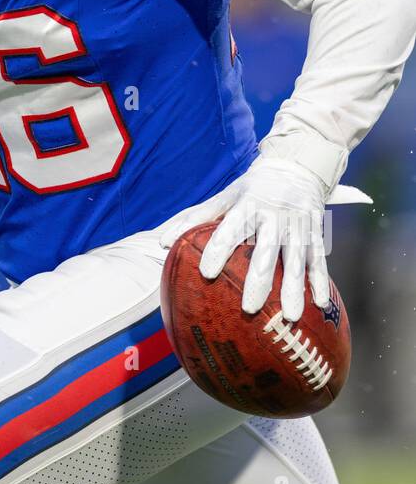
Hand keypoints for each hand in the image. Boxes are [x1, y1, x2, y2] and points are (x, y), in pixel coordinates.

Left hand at [187, 158, 328, 321]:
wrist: (296, 166)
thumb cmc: (251, 189)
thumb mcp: (224, 196)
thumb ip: (195, 218)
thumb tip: (162, 243)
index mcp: (247, 205)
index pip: (230, 228)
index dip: (218, 248)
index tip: (206, 272)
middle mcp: (274, 215)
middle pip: (265, 250)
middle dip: (258, 280)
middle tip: (248, 309)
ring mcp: (297, 225)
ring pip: (296, 259)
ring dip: (294, 288)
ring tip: (290, 318)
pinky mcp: (315, 232)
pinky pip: (318, 259)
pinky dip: (320, 280)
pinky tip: (319, 303)